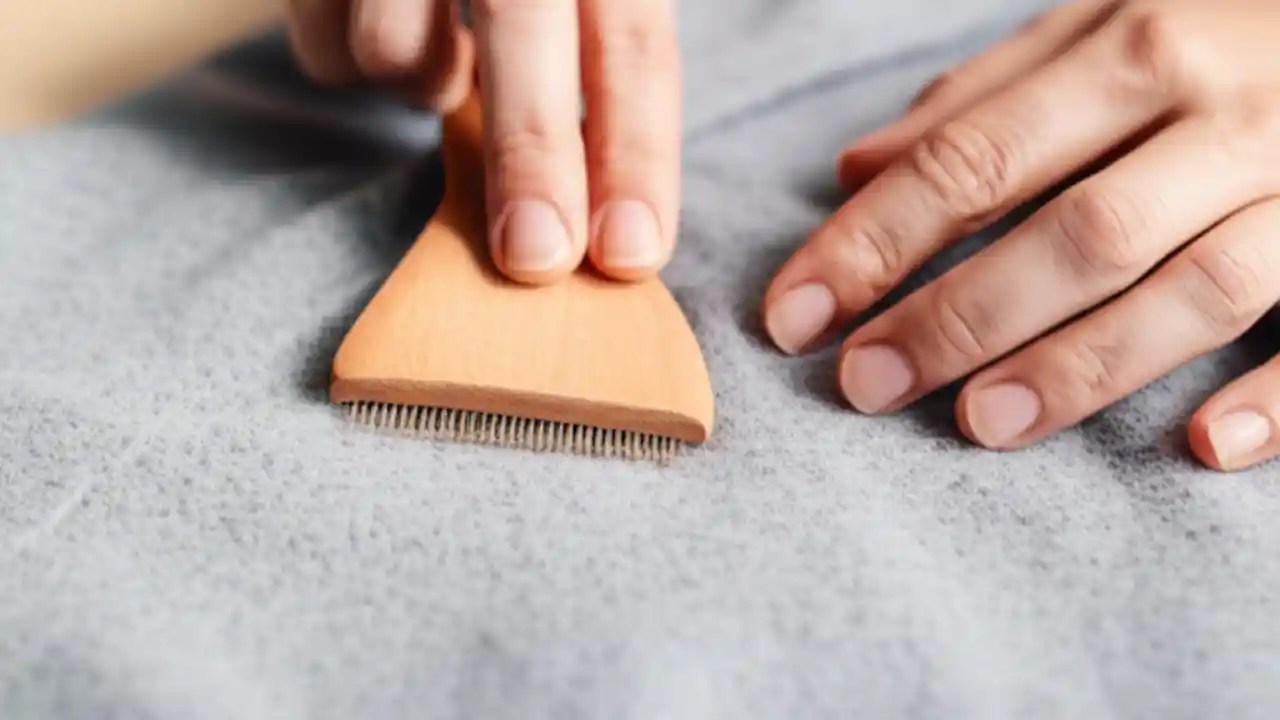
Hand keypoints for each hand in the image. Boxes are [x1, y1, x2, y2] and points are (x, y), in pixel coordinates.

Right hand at [285, 0, 681, 284]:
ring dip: (424, 87)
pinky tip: (369, 21)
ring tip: (442, 55)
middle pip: (524, 25)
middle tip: (536, 259)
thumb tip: (616, 221)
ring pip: (398, 49)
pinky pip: (327, 52)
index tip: (629, 253)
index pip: (633, 41)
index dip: (636, 152)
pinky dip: (349, 63)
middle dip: (534, 154)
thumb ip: (603, 58)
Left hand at [762, 0, 1279, 470]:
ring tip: (982, 423)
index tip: (792, 315)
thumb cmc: (1221, 26)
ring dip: (1083, 364)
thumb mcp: (1099, 29)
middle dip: (956, 315)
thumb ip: (983, 99)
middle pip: (1074, 231)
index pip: (970, 161)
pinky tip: (1202, 446)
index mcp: (1134, 50)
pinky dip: (1278, 396)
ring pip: (1195, 286)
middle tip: (864, 384)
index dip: (871, 243)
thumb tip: (855, 170)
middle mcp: (1220, 112)